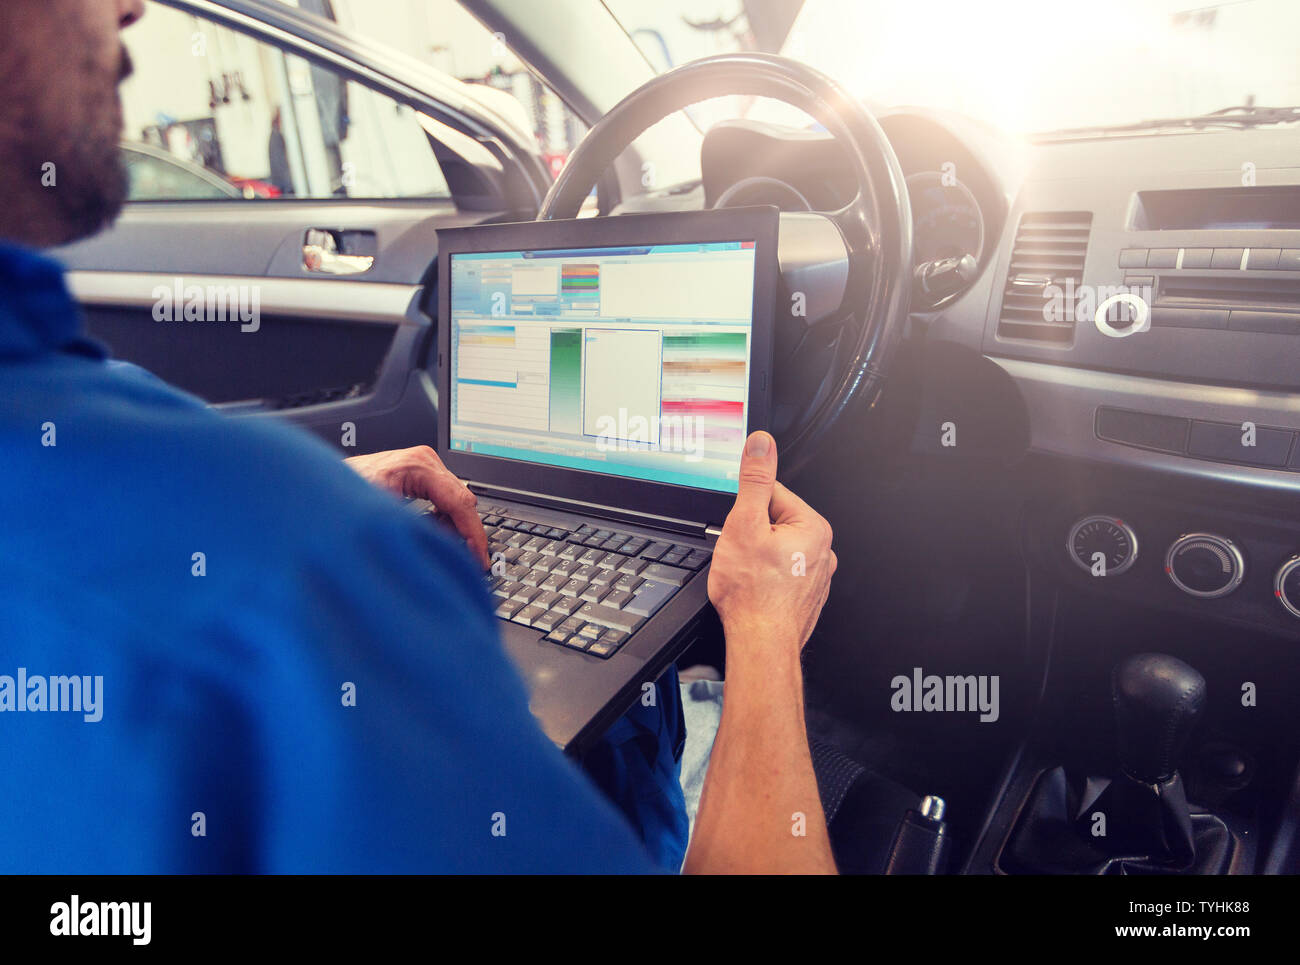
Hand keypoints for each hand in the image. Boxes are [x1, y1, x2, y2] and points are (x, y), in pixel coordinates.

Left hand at [344, 446, 488, 568]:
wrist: (320, 486)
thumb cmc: (340, 495)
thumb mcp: (381, 516)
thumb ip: (419, 532)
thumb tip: (445, 551)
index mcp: (419, 465)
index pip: (460, 502)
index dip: (472, 535)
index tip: (478, 558)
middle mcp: (425, 461)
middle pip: (462, 502)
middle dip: (465, 534)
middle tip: (467, 562)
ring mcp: (424, 466)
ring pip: (455, 503)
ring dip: (452, 528)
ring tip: (440, 546)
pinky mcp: (420, 475)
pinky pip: (443, 501)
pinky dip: (441, 521)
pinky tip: (430, 532)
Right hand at [707, 431, 836, 659]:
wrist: (760, 643)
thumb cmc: (753, 593)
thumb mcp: (745, 524)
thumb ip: (754, 480)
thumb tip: (762, 444)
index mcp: (813, 527)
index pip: (773, 495)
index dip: (746, 509)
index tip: (738, 527)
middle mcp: (822, 551)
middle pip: (774, 523)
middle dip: (751, 535)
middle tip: (740, 554)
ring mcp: (816, 576)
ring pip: (775, 550)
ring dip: (756, 557)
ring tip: (746, 575)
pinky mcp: (805, 596)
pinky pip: (780, 575)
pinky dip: (764, 579)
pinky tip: (754, 590)